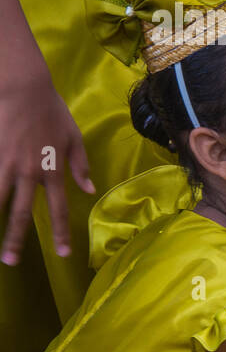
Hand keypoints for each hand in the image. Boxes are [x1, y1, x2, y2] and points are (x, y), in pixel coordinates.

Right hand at [0, 69, 93, 265]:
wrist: (24, 89)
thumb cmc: (52, 112)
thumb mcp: (74, 139)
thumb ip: (81, 166)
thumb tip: (90, 190)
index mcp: (53, 171)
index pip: (59, 209)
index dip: (62, 233)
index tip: (63, 254)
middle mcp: (29, 173)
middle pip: (21, 213)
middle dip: (15, 239)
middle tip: (10, 262)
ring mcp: (7, 164)